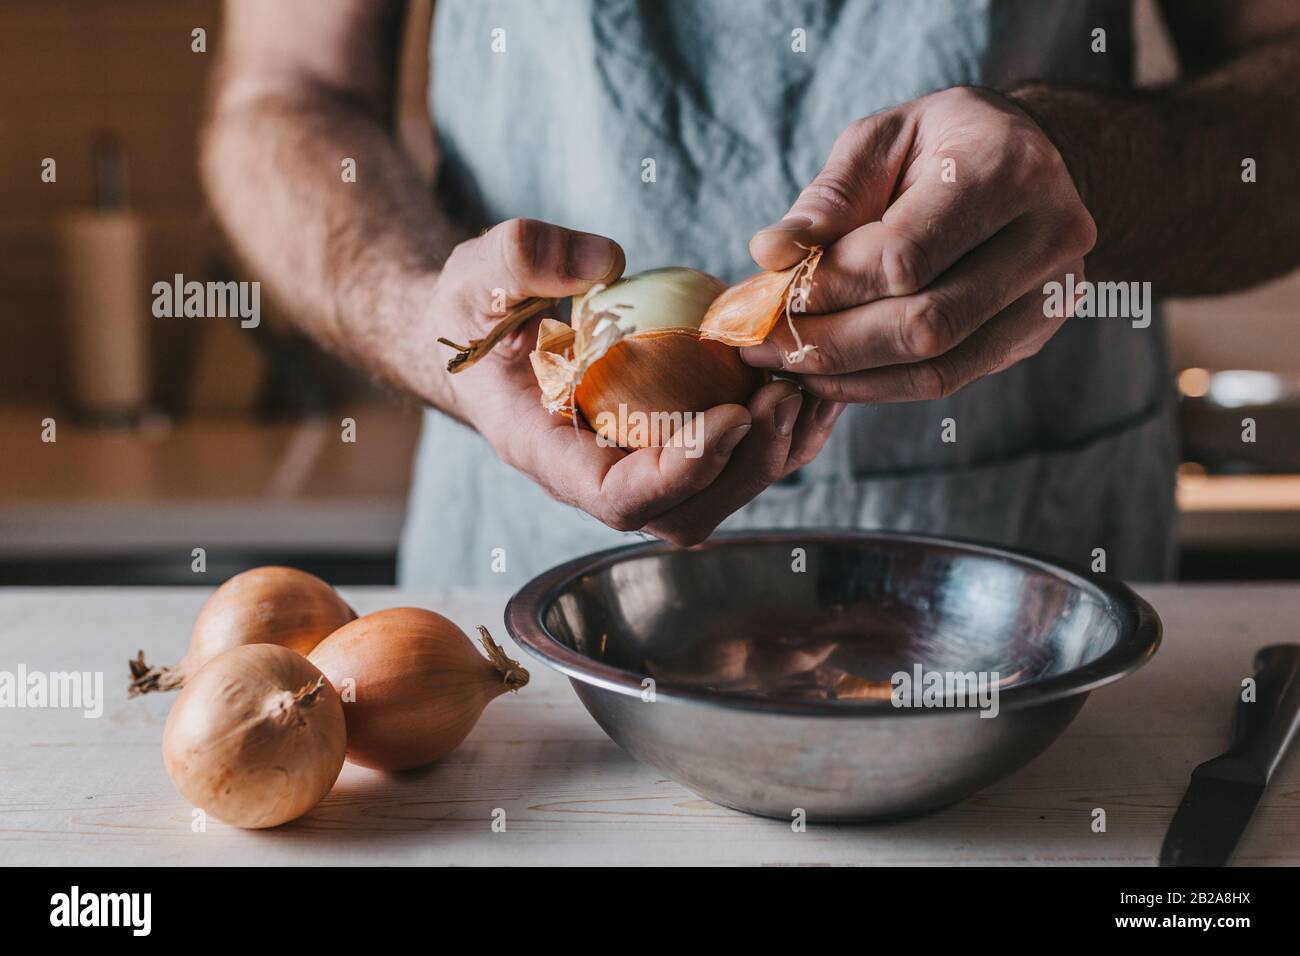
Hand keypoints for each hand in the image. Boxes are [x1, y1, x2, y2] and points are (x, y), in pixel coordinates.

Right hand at [433, 218, 843, 545]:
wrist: (482, 331)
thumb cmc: (474, 308)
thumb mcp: (477, 272)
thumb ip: (523, 257)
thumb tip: (606, 261)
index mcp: (547, 452)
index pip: (617, 497)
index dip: (678, 472)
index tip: (727, 417)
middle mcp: (598, 473)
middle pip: (684, 511)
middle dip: (743, 465)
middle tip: (782, 393)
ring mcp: (638, 464)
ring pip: (719, 495)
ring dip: (771, 452)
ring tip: (803, 384)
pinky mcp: (670, 441)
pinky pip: (734, 460)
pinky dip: (779, 433)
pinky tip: (807, 383)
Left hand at [746, 86, 1095, 401]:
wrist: (1030, 161)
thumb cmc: (940, 144)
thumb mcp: (882, 140)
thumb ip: (828, 197)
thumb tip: (770, 254)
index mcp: (1008, 167)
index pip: (905, 257)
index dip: (830, 287)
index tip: (769, 298)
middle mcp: (1050, 234)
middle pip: (926, 323)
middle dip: (832, 343)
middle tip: (761, 347)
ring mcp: (1050, 294)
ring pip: (938, 367)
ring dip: (850, 377)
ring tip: (787, 365)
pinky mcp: (1034, 334)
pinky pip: (948, 380)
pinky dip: (879, 385)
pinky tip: (831, 375)